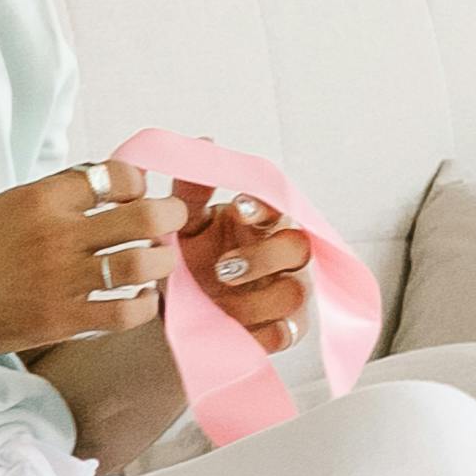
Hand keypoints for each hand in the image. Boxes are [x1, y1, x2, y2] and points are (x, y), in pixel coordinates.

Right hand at [0, 158, 173, 371]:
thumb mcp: (4, 203)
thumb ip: (55, 194)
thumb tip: (105, 181)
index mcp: (40, 199)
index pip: (115, 175)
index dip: (137, 181)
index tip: (136, 191)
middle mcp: (56, 236)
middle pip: (143, 216)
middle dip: (170, 216)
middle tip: (171, 221)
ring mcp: (61, 280)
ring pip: (142, 264)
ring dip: (161, 261)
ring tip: (157, 260)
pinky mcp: (61, 320)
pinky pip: (124, 313)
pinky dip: (143, 304)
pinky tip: (140, 297)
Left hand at [173, 188, 320, 355]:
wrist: (175, 309)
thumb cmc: (188, 259)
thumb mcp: (183, 225)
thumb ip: (191, 191)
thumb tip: (204, 142)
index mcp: (261, 225)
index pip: (279, 207)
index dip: (266, 207)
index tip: (239, 208)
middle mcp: (280, 257)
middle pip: (300, 248)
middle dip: (265, 258)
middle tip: (224, 268)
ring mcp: (284, 293)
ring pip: (296, 293)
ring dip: (258, 299)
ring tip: (220, 303)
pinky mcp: (281, 329)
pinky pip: (289, 333)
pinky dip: (267, 333)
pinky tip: (239, 329)